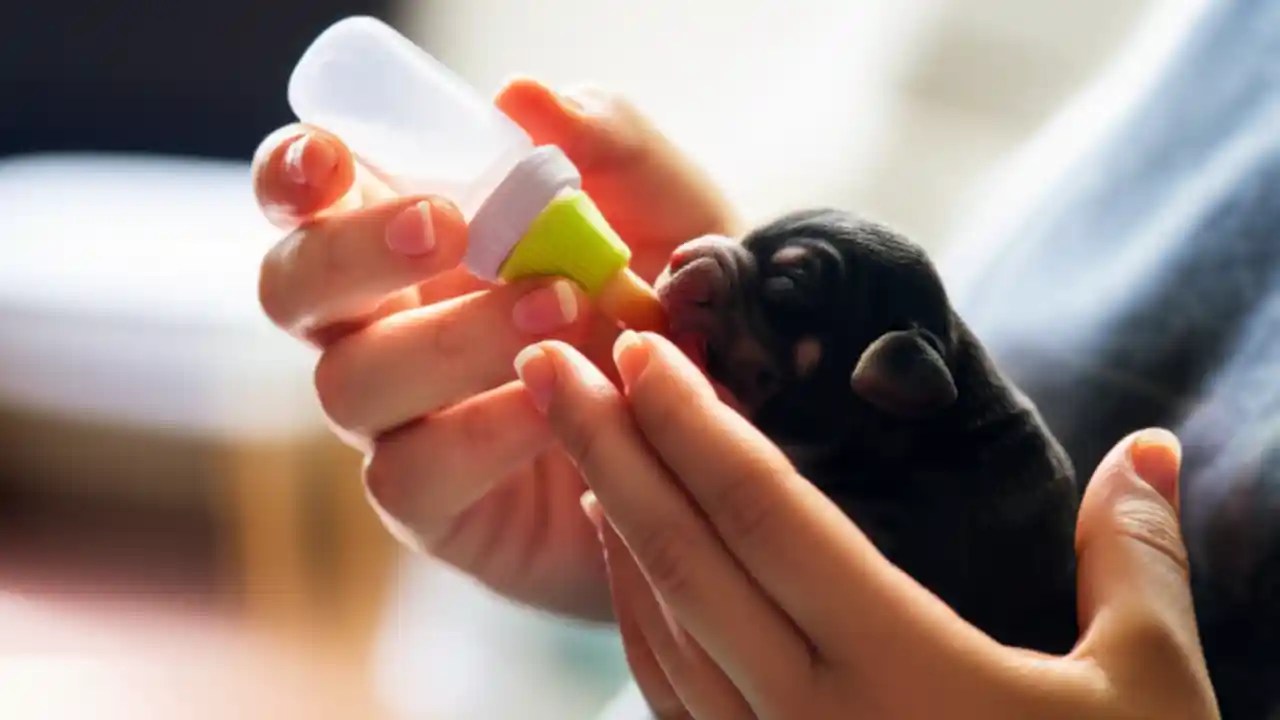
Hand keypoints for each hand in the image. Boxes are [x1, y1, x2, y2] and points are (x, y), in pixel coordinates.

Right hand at [252, 79, 739, 618]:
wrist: (726, 436)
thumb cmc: (676, 310)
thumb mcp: (670, 216)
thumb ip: (609, 146)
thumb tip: (523, 96)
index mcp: (414, 242)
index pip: (307, 200)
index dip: (294, 174)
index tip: (330, 161)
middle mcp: (383, 327)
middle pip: (291, 288)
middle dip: (353, 252)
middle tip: (448, 226)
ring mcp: (399, 422)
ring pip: (349, 384)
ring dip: (449, 339)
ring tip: (559, 310)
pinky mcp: (431, 504)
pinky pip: (411, 474)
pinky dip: (485, 432)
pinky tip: (560, 405)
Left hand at [514, 331, 1220, 718]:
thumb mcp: (1151, 696)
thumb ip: (1135, 560)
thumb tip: (1147, 449)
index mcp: (900, 674)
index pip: (765, 512)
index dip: (694, 421)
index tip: (640, 344)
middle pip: (683, 556)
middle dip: (608, 448)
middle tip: (548, 363)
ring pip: (661, 627)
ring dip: (615, 526)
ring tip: (584, 438)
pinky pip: (674, 696)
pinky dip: (639, 615)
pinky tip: (629, 562)